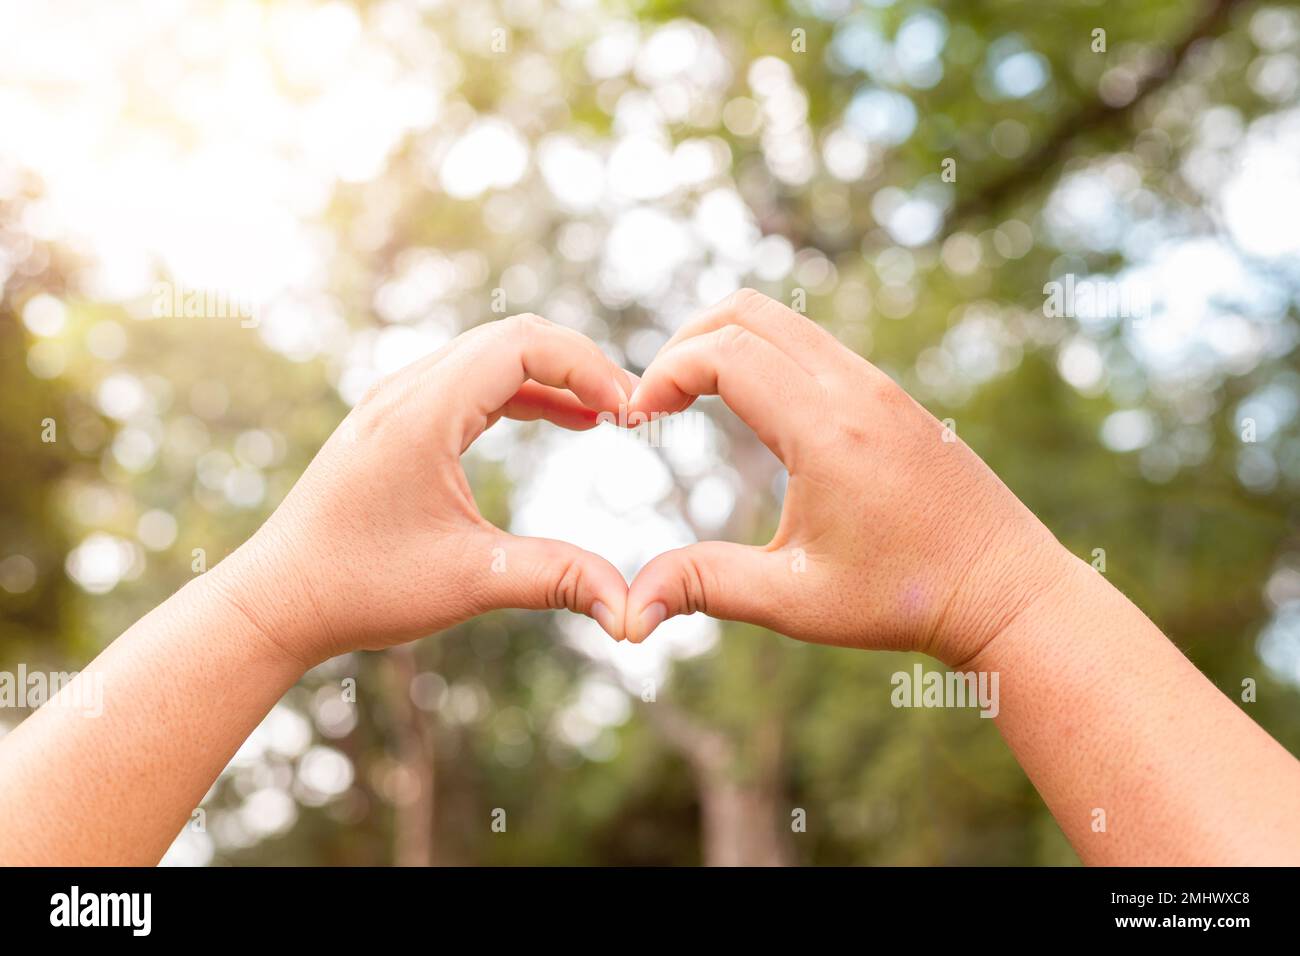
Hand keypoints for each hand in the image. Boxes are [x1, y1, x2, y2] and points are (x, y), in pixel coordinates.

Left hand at [209, 314, 635, 667]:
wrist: (276, 599)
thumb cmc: (360, 587)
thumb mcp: (470, 581)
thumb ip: (557, 579)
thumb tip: (630, 611)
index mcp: (423, 411)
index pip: (524, 344)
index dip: (589, 367)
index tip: (631, 414)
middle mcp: (406, 389)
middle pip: (514, 336)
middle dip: (581, 365)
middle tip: (630, 411)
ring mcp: (397, 400)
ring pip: (493, 354)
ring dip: (555, 376)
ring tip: (608, 415)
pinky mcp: (396, 420)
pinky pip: (473, 380)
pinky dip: (525, 391)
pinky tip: (565, 421)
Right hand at [623, 289, 1075, 664]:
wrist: (1002, 587)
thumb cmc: (901, 598)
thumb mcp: (794, 601)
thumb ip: (706, 587)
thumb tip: (628, 610)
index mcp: (828, 431)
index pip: (724, 353)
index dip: (664, 374)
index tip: (637, 418)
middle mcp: (855, 389)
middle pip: (745, 311)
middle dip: (682, 344)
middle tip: (653, 400)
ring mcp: (876, 384)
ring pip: (780, 318)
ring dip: (721, 342)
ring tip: (686, 399)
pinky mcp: (887, 393)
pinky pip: (810, 342)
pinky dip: (760, 352)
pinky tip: (743, 407)